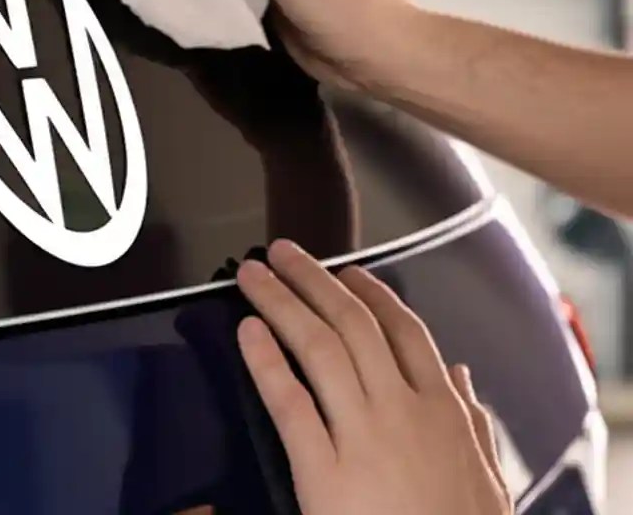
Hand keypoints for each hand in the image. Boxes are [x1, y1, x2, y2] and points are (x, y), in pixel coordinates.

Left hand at [236, 240, 511, 514]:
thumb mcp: (487, 480)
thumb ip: (474, 425)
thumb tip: (463, 377)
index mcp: (444, 413)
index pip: (403, 332)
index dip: (368, 293)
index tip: (343, 269)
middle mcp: (403, 413)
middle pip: (352, 326)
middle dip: (313, 280)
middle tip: (280, 252)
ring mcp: (364, 438)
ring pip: (318, 348)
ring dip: (280, 302)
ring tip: (252, 276)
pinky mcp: (323, 473)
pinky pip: (289, 403)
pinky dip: (265, 361)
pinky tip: (246, 333)